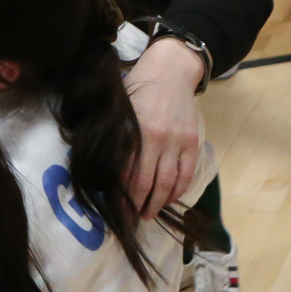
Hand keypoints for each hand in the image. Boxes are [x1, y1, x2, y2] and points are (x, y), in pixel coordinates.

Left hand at [125, 37, 203, 217]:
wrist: (170, 72)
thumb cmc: (135, 90)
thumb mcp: (117, 112)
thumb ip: (112, 140)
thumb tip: (98, 171)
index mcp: (134, 133)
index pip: (125, 174)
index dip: (120, 197)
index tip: (114, 212)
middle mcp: (157, 140)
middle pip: (147, 183)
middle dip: (137, 205)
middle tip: (130, 220)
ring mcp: (178, 142)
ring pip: (169, 183)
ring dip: (158, 203)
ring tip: (148, 214)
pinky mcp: (192, 142)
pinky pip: (186, 174)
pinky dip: (177, 191)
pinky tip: (168, 199)